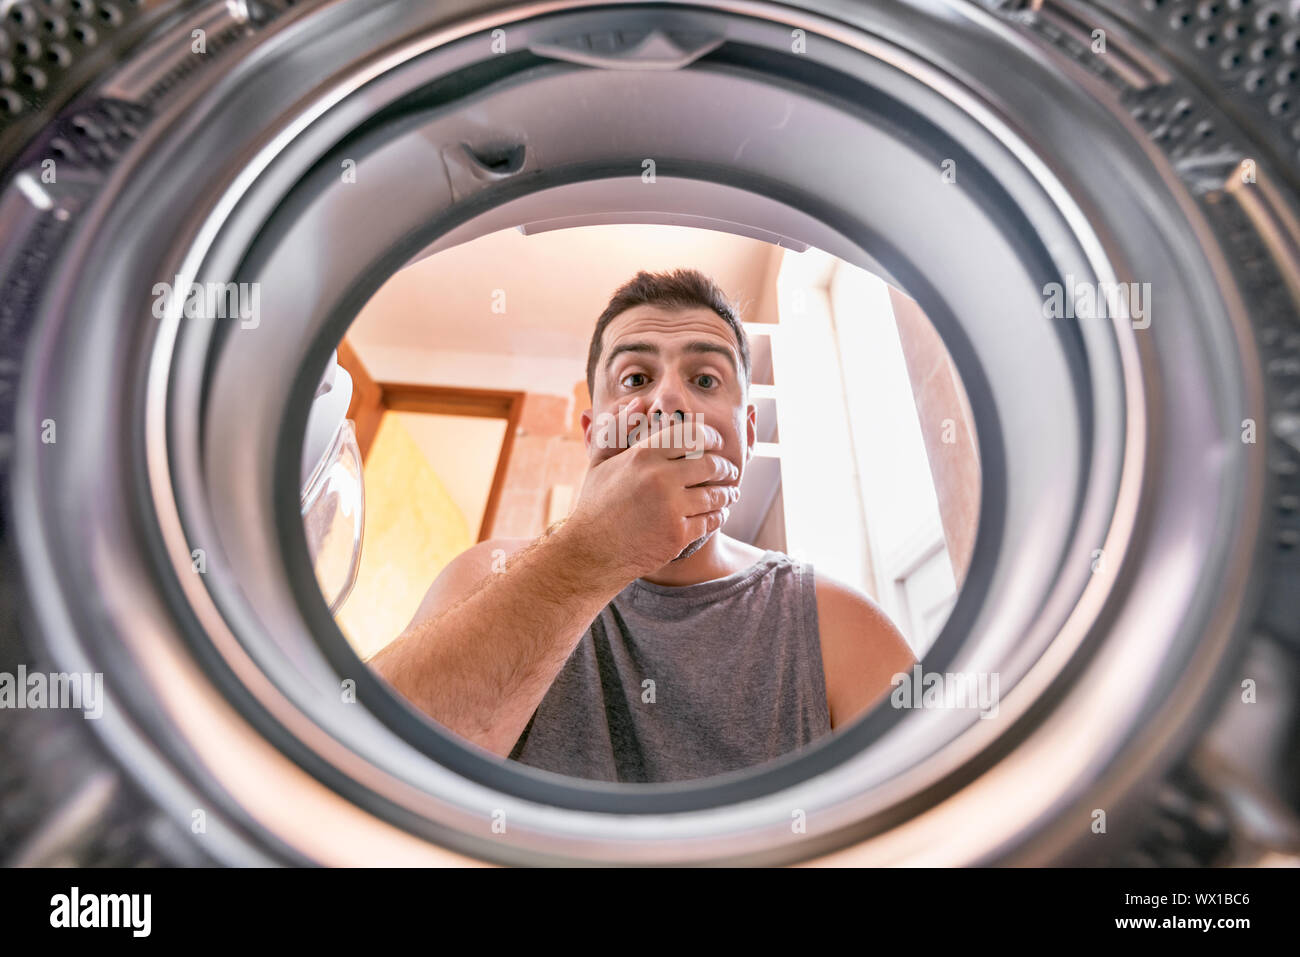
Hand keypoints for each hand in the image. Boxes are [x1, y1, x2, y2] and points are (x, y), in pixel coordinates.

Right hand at [563, 396, 739, 580]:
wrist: (591, 551)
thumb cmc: (595, 504)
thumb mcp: (600, 462)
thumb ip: (619, 429)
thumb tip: (638, 402)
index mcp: (644, 455)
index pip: (692, 436)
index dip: (711, 437)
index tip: (717, 442)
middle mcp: (661, 479)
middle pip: (710, 464)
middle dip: (725, 466)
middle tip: (729, 469)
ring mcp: (671, 508)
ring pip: (715, 494)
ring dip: (728, 492)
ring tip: (730, 492)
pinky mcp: (678, 535)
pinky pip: (711, 520)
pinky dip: (720, 515)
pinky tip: (721, 513)